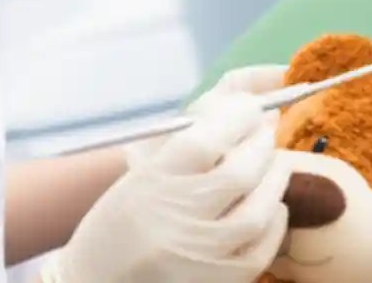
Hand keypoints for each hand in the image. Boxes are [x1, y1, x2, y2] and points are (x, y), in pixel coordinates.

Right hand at [40, 90, 290, 282]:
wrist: (96, 280)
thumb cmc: (117, 222)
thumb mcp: (140, 176)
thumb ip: (188, 146)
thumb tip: (249, 110)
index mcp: (150, 183)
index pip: (204, 141)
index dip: (238, 117)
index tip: (251, 106)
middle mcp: (174, 219)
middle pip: (238, 173)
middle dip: (262, 144)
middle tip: (266, 130)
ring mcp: (196, 256)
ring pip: (256, 214)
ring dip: (275, 181)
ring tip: (275, 163)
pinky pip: (259, 252)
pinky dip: (274, 224)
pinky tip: (273, 206)